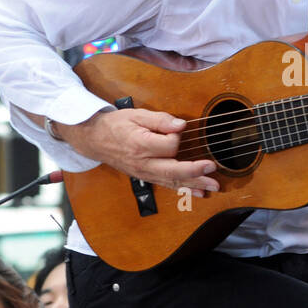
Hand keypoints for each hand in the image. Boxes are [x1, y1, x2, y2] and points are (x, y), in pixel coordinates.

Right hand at [56, 108, 219, 196]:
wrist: (94, 139)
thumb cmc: (116, 124)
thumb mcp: (136, 114)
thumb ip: (160, 119)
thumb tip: (181, 126)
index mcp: (140, 145)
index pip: (169, 145)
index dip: (177, 136)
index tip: (176, 128)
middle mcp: (143, 163)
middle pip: (173, 171)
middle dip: (195, 171)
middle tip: (212, 168)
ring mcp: (144, 173)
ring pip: (173, 182)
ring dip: (195, 184)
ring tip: (213, 186)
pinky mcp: (146, 177)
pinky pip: (167, 186)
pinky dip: (184, 190)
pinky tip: (199, 192)